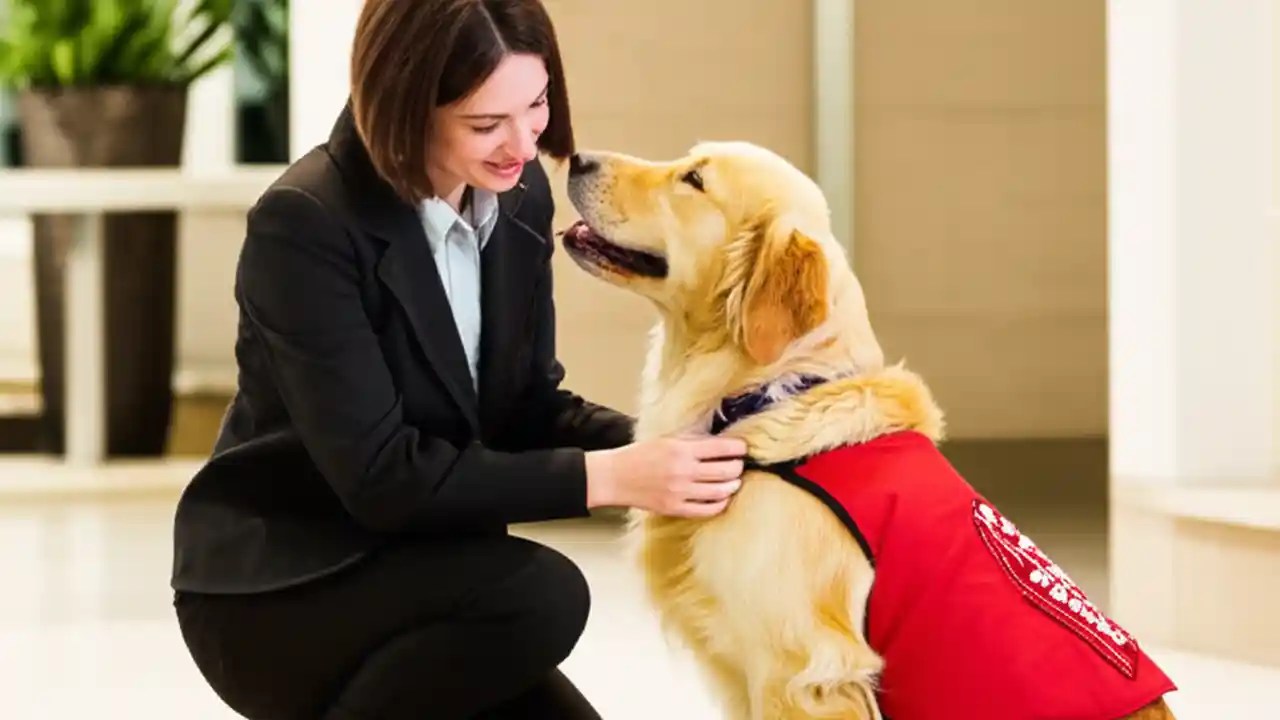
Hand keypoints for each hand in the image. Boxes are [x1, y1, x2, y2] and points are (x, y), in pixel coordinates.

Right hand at [585, 436, 746, 517]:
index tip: (743, 448)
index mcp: (681, 450)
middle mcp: (683, 471)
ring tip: (734, 482)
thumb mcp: (666, 440)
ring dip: (733, 486)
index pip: (721, 448)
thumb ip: (692, 442)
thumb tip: (719, 443)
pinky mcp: (675, 508)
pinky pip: (707, 510)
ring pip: (720, 491)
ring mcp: (680, 492)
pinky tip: (722, 498)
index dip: (738, 448)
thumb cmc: (640, 455)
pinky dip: (720, 504)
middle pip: (726, 471)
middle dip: (738, 467)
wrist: (615, 477)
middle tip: (740, 465)